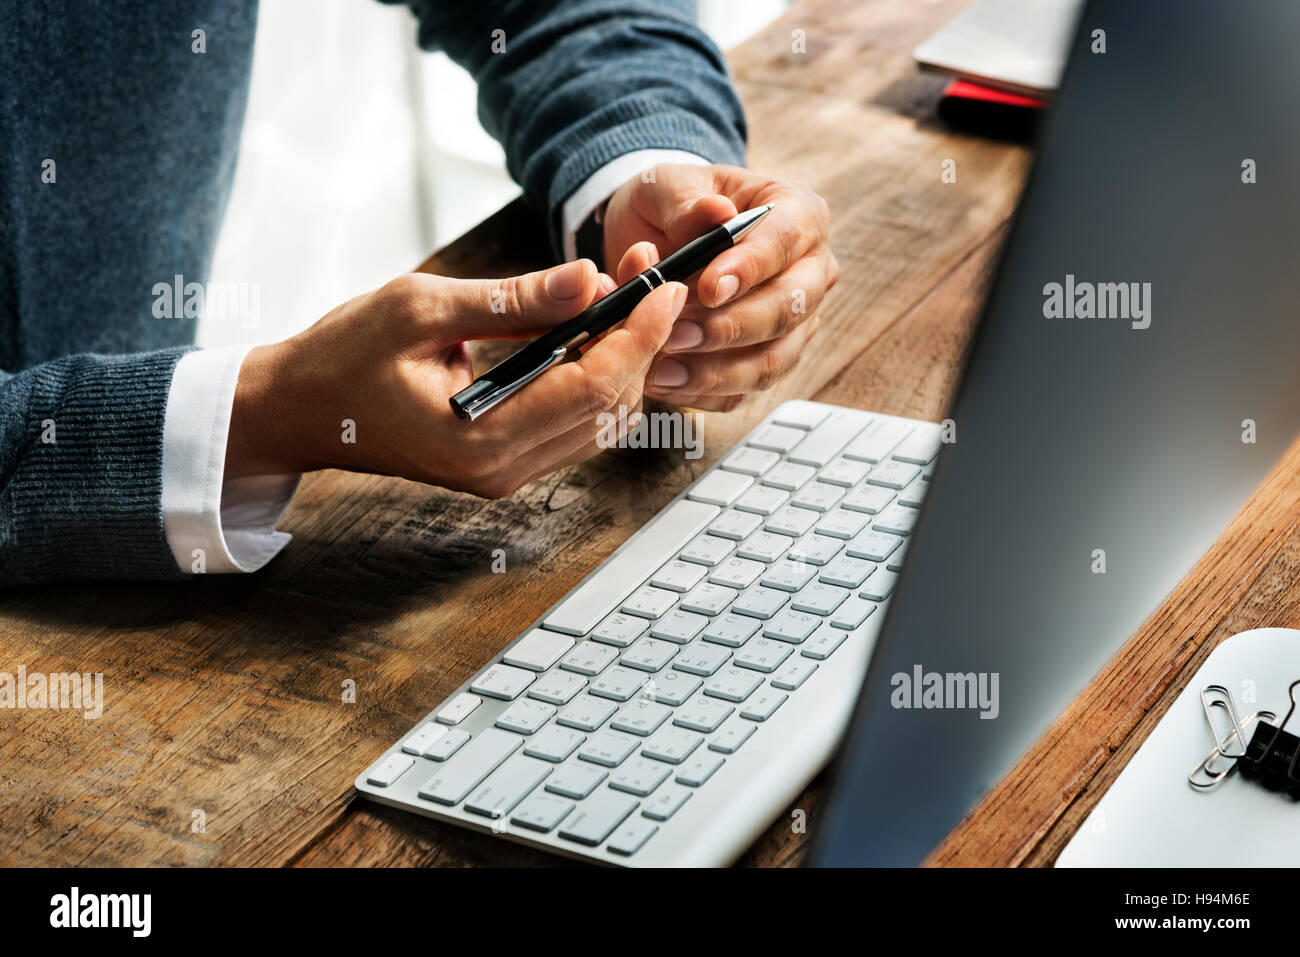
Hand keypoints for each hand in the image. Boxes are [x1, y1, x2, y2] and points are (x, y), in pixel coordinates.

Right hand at [227, 261, 686, 497]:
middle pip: (611, 409)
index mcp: (479, 438)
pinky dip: (596, 379)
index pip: (592, 387)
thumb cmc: (344, 354)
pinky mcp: (505, 464)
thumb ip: (512, 299)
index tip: (663, 285)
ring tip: (619, 297)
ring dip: (623, 361)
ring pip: (603, 423)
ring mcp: (505, 474)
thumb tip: (589, 278)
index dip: (638, 334)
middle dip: (640, 342)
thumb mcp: (422, 308)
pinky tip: (590, 332)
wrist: (301, 410)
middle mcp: (502, 469)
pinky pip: (576, 427)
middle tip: (644, 277)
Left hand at [601, 163, 837, 410]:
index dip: (749, 269)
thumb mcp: (668, 185)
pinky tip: (665, 382)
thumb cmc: (673, 203)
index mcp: (799, 214)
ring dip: (716, 371)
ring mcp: (795, 324)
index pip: (786, 243)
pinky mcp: (767, 361)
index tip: (707, 288)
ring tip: (663, 367)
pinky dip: (703, 392)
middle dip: (730, 327)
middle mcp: (810, 272)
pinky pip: (745, 390)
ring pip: (771, 361)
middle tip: (676, 332)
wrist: (659, 236)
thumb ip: (686, 202)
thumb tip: (717, 215)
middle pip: (788, 311)